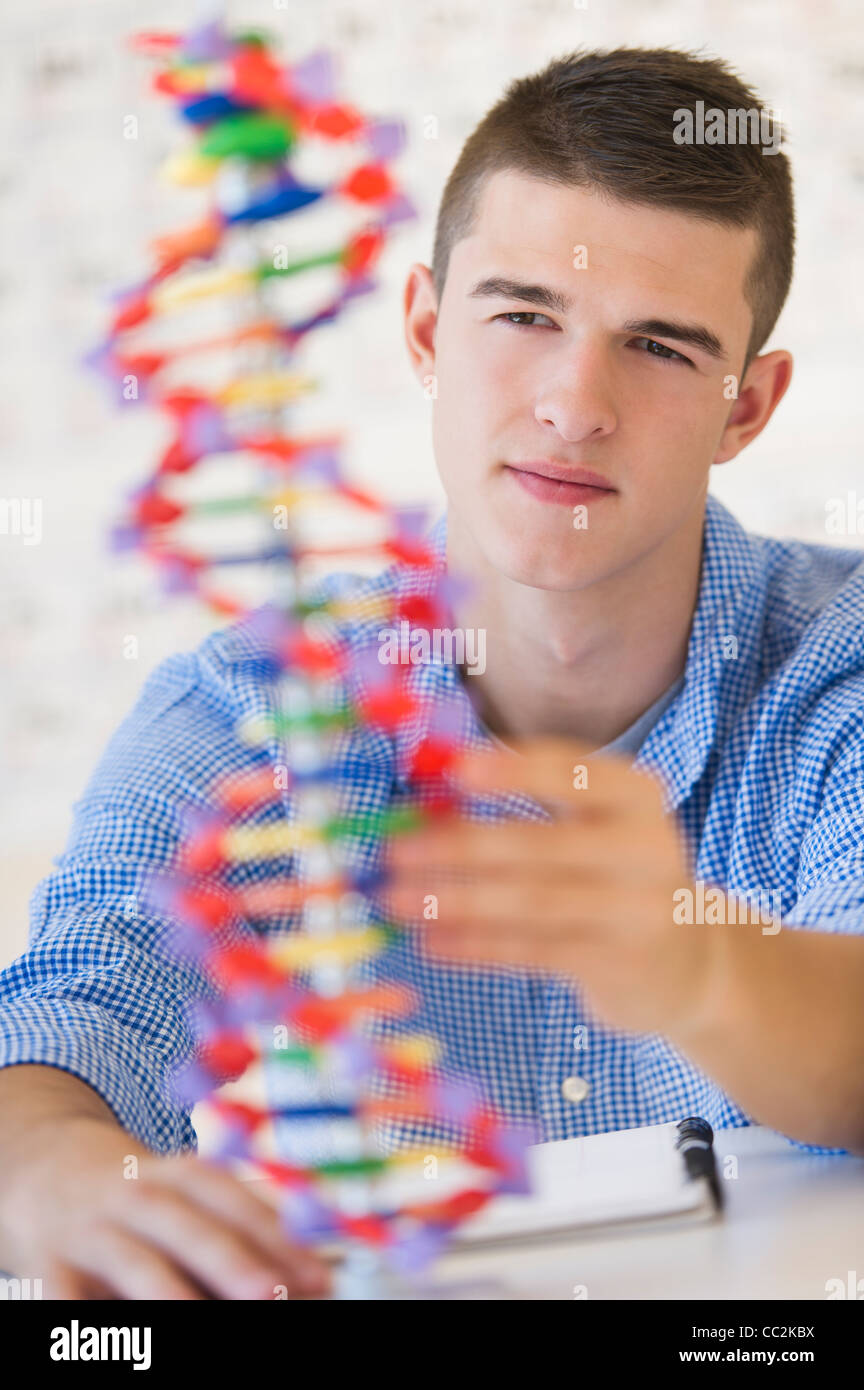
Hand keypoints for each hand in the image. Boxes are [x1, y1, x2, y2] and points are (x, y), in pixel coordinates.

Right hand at [0, 1114, 330, 1299]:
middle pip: (190, 1225)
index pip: (234, 1200)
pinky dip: (83, 1315)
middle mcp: (139, 1194)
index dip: (277, 1236)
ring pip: (134, 1261)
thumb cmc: (140, 1201)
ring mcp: (92, 1229)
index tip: (317, 1275)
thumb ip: (239, 1237)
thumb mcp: (186, 1200)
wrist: (45, 1170)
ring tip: (201, 1320)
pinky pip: (65, 1294)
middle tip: (271, 1293)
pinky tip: (111, 1340)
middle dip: (232, 1261)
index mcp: (183, 1175)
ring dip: (171, 1293)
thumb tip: (310, 1279)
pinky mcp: (47, 1263)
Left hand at [384, 738, 714, 1036]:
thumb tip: (436, 786)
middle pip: (539, 843)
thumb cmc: (620, 877)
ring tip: (395, 897)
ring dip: (453, 900)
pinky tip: (430, 939)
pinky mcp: (617, 964)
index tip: (455, 766)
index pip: (573, 772)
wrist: (694, 963)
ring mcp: (636, 910)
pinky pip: (531, 951)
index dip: (514, 769)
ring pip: (529, 902)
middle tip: (395, 849)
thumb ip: (539, 803)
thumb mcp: (602, 827)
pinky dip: (475, 945)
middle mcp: (646, 848)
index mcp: (638, 797)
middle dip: (459, 845)